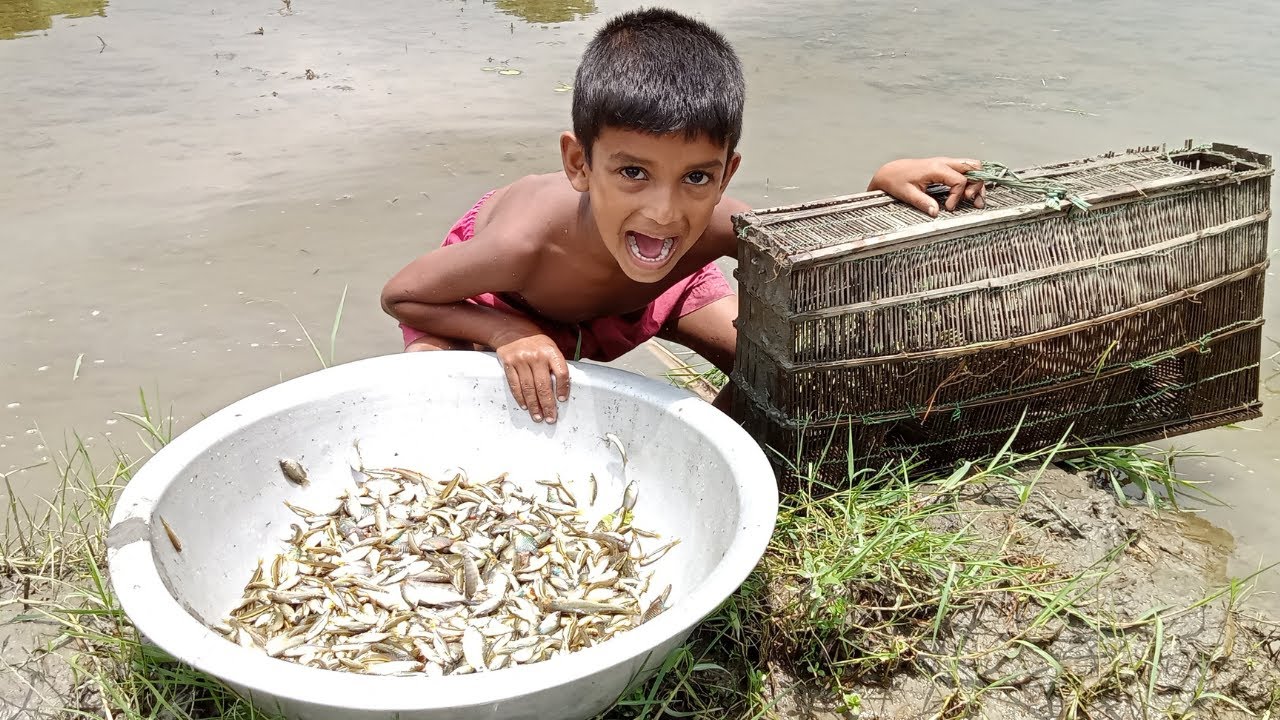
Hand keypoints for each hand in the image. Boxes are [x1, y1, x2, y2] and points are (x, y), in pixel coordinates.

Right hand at [493, 332, 569, 423]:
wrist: (512, 329)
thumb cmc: (535, 341)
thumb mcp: (550, 346)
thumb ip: (556, 364)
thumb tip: (563, 387)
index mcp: (550, 351)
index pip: (561, 372)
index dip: (564, 388)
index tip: (562, 400)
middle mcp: (536, 356)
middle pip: (543, 385)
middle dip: (548, 404)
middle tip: (550, 418)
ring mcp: (521, 360)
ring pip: (528, 388)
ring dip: (534, 405)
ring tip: (538, 416)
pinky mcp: (508, 364)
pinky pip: (515, 385)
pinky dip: (520, 397)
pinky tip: (525, 406)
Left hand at [867, 157, 986, 216]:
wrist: (890, 172)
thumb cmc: (897, 180)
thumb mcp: (908, 194)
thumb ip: (923, 202)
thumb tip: (935, 212)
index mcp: (936, 168)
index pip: (959, 180)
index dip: (957, 196)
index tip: (949, 207)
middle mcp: (944, 163)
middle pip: (973, 167)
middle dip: (978, 184)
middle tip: (973, 201)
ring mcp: (945, 163)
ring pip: (972, 166)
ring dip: (977, 182)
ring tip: (976, 200)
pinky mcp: (945, 167)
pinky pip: (964, 170)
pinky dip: (970, 181)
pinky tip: (968, 194)